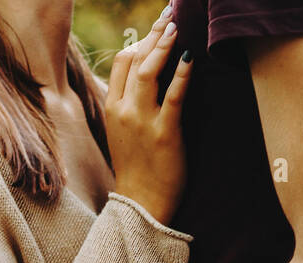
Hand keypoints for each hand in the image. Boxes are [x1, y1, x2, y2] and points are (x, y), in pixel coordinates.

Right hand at [105, 6, 192, 224]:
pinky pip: (173, 96)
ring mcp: (142, 121)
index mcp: (112, 109)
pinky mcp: (164, 133)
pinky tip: (190, 57)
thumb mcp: (123, 132)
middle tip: (170, 16)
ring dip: (164, 45)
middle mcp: (123, 111)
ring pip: (148, 71)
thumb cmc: (137, 169)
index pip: (122, 62)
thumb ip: (129, 105)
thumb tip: (146, 80)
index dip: (140, 41)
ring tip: (177, 26)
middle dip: (153, 35)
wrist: (140, 204)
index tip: (157, 30)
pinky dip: (182, 74)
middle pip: (134, 60)